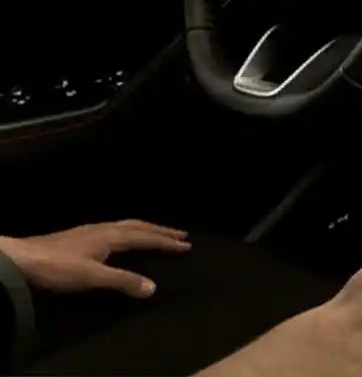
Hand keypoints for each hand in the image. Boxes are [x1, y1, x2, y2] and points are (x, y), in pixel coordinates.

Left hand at [0, 219, 190, 297]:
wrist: (22, 258)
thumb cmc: (58, 267)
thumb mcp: (93, 277)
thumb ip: (123, 281)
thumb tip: (153, 287)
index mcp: (111, 236)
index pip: (146, 238)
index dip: (166, 243)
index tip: (187, 245)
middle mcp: (105, 229)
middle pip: (139, 227)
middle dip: (160, 231)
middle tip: (181, 235)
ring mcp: (92, 231)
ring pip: (126, 225)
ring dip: (146, 229)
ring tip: (158, 233)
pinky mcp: (81, 236)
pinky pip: (116, 228)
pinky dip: (130, 230)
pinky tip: (122, 238)